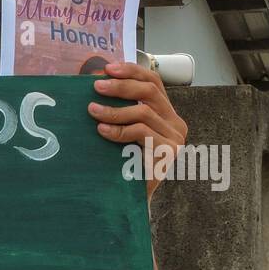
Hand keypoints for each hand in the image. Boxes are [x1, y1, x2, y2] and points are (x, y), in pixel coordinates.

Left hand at [87, 61, 187, 201]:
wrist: (128, 200)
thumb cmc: (122, 165)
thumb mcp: (122, 131)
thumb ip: (121, 109)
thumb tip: (97, 81)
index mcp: (168, 114)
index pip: (154, 82)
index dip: (131, 71)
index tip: (108, 69)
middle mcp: (176, 123)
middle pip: (150, 92)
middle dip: (120, 86)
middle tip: (96, 87)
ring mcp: (175, 139)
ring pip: (143, 112)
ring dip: (113, 110)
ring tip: (92, 111)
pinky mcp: (168, 153)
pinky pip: (141, 133)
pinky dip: (118, 130)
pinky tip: (102, 131)